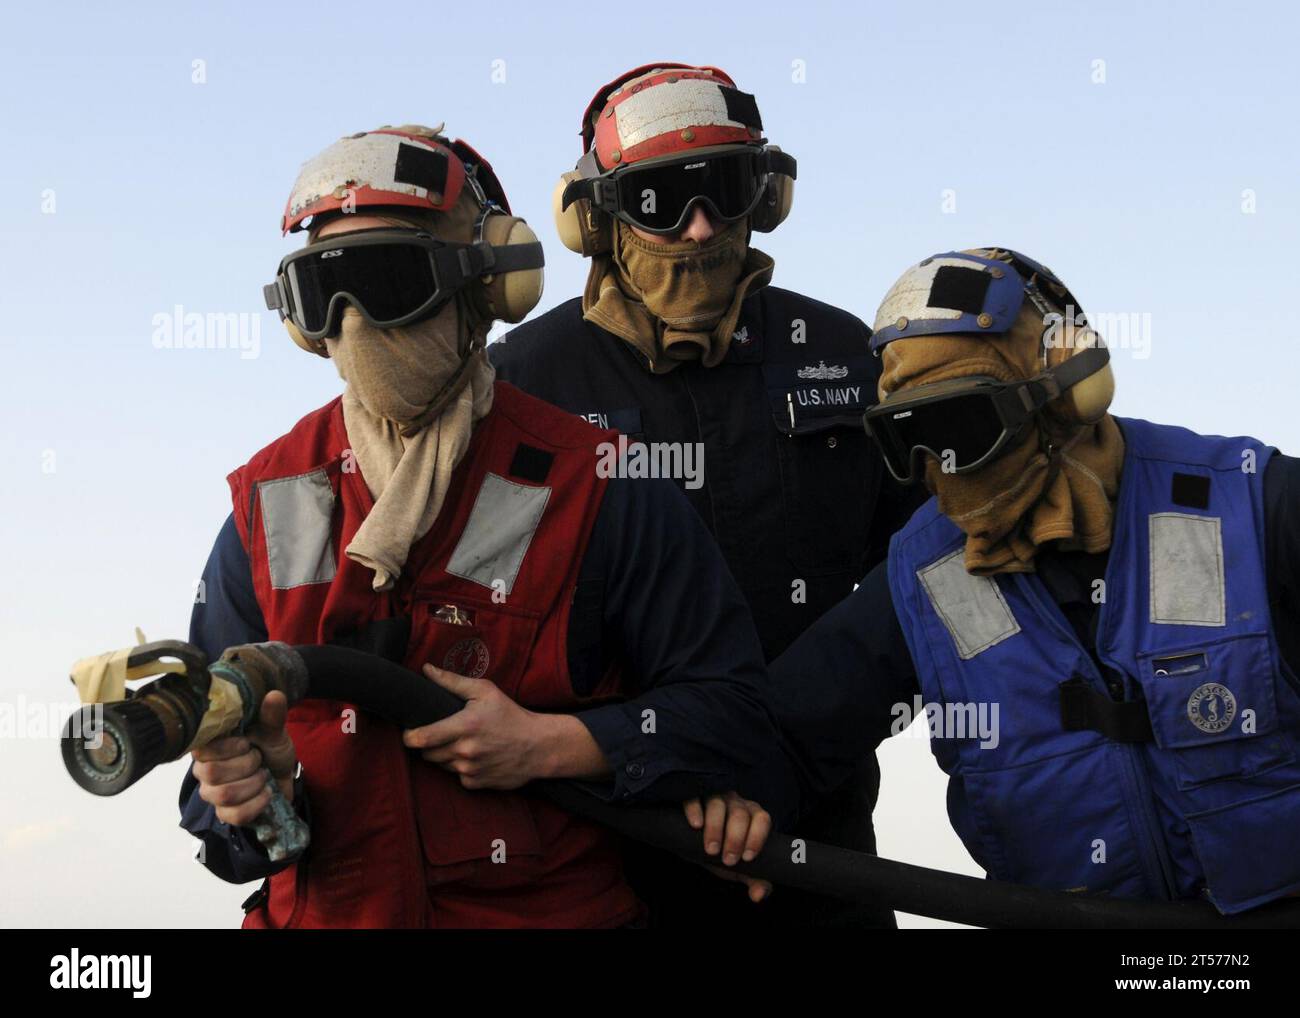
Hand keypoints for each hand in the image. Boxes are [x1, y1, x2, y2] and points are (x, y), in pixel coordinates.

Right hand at [192, 691, 295, 826]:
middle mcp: (204, 769)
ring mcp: (212, 794)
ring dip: (253, 784)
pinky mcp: (225, 814)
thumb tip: (274, 695)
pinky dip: (258, 804)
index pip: (200, 749)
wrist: (283, 775)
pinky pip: (235, 815)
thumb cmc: (270, 748)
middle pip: (211, 773)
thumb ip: (271, 716)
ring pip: (224, 795)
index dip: (227, 747)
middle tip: (258, 759)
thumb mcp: (274, 730)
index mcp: (210, 745)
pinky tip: (266, 794)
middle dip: (246, 765)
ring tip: (263, 775)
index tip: (246, 742)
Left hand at [401, 664, 551, 789]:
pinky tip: (475, 756)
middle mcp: (465, 751)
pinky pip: (456, 776)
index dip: (409, 737)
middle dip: (428, 745)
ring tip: (462, 743)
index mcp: (464, 726)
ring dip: (445, 756)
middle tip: (442, 733)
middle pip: (427, 754)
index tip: (409, 732)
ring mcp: (470, 769)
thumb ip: (452, 681)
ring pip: (441, 765)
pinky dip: (461, 768)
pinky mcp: (475, 783)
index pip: (422, 738)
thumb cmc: (510, 714)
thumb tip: (427, 670)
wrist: (537, 746)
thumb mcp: (485, 691)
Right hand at [684, 792, 773, 902]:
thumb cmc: (721, 852)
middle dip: (735, 838)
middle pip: (740, 814)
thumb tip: (759, 895)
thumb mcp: (737, 868)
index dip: (757, 837)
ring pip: (718, 804)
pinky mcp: (692, 796)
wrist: (690, 841)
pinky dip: (696, 809)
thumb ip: (754, 880)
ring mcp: (714, 797)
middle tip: (727, 860)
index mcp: (752, 816)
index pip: (762, 819)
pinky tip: (695, 825)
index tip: (747, 858)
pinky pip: (695, 797)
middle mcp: (735, 803)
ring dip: (716, 827)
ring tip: (710, 849)